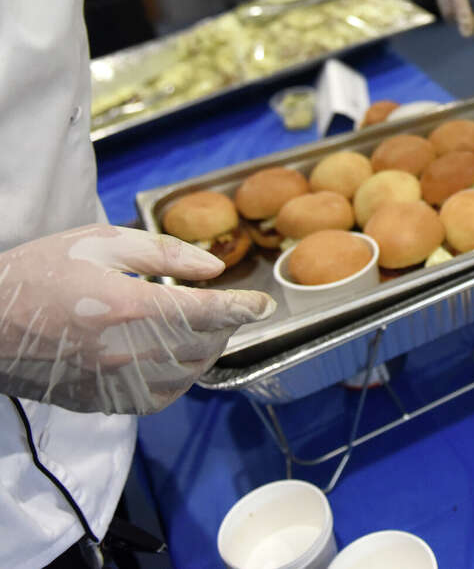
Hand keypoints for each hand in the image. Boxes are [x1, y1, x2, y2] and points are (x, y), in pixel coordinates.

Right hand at [0, 225, 275, 414]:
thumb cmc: (38, 273)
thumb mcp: (99, 243)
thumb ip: (163, 253)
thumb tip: (213, 268)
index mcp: (126, 307)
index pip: (205, 313)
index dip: (242, 309)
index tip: (264, 304)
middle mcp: (124, 351)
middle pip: (202, 346)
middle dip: (224, 327)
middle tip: (226, 310)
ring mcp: (111, 382)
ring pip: (186, 376)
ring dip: (204, 353)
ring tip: (203, 331)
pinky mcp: (100, 401)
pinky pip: (158, 399)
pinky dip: (178, 380)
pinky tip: (175, 360)